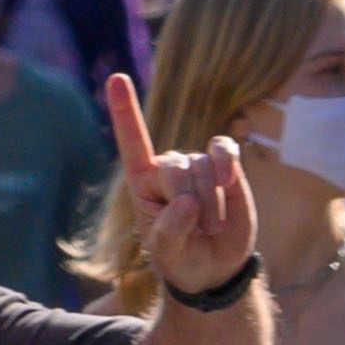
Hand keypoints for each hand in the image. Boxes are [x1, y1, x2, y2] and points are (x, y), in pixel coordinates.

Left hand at [104, 72, 252, 292]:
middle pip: (175, 167)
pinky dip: (227, 165)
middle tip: (199, 231)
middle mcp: (167, 168)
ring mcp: (196, 164)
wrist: (215, 266)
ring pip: (202, 166)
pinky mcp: (224, 164)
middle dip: (191, 202)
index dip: (125, 110)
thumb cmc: (181, 259)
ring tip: (211, 227)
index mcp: (143, 183)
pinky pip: (224, 149)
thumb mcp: (167, 254)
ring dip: (212, 201)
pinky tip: (228, 184)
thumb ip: (170, 231)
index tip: (116, 78)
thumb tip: (187, 202)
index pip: (132, 143)